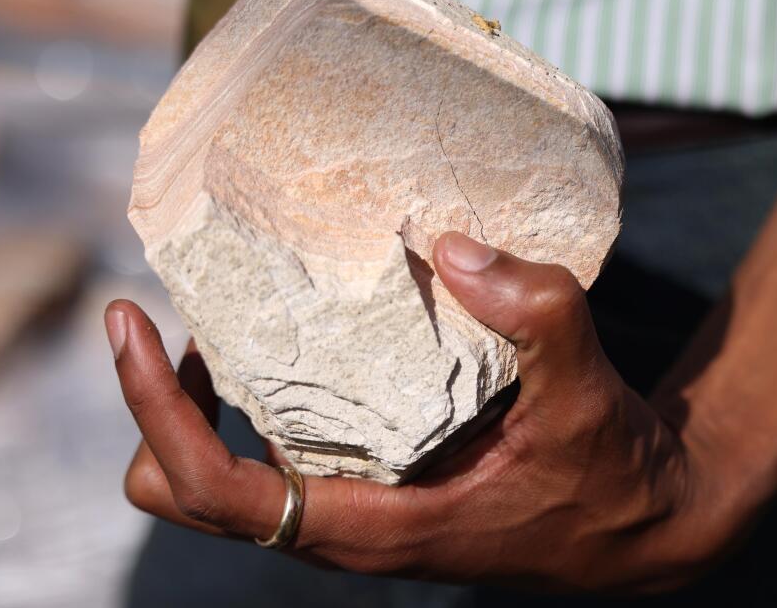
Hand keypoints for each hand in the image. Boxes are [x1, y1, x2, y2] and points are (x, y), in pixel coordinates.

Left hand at [110, 232, 726, 592]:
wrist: (642, 531)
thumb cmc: (611, 477)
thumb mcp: (587, 396)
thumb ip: (538, 317)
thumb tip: (454, 245)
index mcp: (379, 526)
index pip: (221, 493)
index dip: (157, 415)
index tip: (135, 328)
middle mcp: (350, 530)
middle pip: (189, 495)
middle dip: (160, 411)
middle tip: (179, 322)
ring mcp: (358, 518)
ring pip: (224, 484)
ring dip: (199, 409)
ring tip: (229, 321)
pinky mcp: (377, 497)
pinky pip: (274, 466)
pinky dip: (257, 409)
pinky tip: (303, 344)